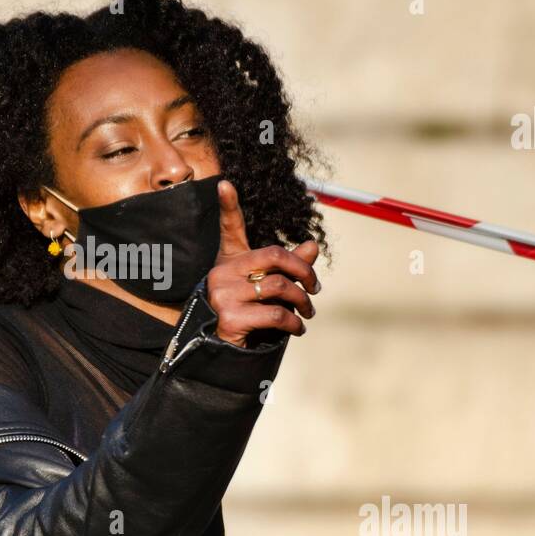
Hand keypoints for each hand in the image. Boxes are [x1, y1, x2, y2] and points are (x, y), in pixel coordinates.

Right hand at [208, 178, 319, 348]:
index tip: (226, 183)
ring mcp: (224, 295)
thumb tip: (313, 246)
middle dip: (303, 272)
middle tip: (315, 288)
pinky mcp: (231, 319)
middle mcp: (222, 273)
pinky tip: (297, 329)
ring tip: (308, 312)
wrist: (220, 351)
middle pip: (274, 256)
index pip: (230, 228)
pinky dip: (294, 323)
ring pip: (279, 287)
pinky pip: (276, 314)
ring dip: (303, 302)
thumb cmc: (244, 313)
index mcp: (229, 261)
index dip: (228, 206)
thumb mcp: (263, 286)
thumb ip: (288, 266)